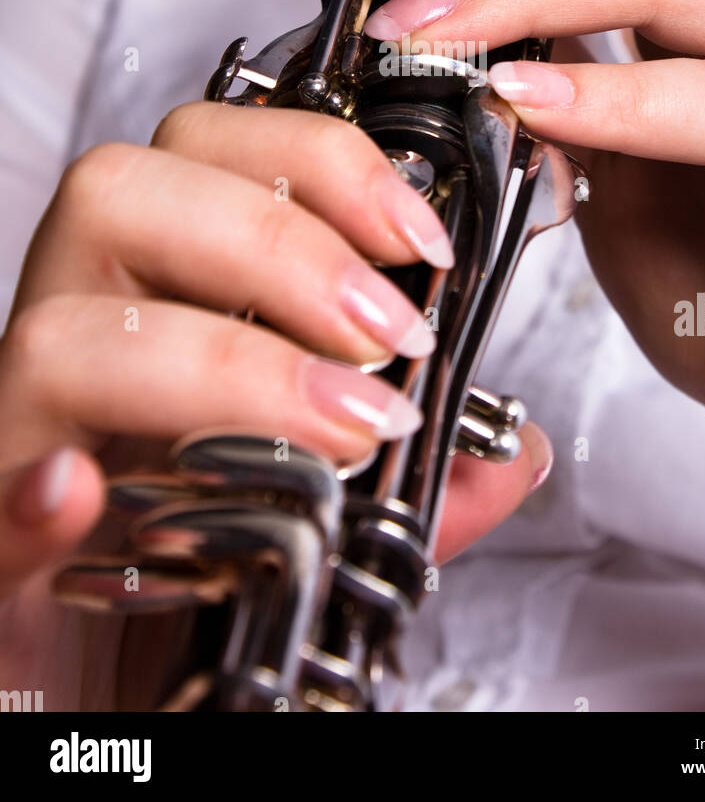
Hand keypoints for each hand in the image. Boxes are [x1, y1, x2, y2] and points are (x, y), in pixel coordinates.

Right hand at [0, 103, 551, 707]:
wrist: (104, 695)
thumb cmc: (204, 577)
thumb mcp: (331, 509)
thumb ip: (419, 479)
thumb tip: (512, 458)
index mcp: (158, 298)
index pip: (205, 153)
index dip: (315, 163)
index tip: (417, 235)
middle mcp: (82, 343)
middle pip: (118, 197)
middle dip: (276, 239)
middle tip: (386, 330)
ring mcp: (25, 438)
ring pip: (58, 335)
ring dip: (219, 364)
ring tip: (336, 426)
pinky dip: (40, 494)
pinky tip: (89, 496)